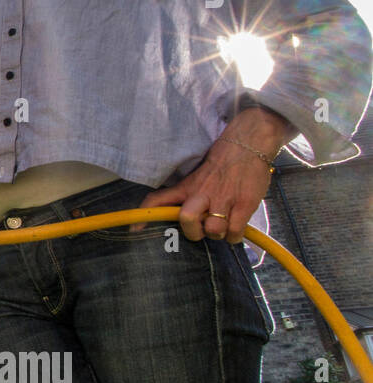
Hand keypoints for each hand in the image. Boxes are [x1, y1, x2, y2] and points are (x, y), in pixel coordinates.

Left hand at [130, 108, 289, 241]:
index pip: (158, 200)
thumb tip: (178, 218)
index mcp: (186, 187)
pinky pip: (234, 231)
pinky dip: (233, 236)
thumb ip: (185, 195)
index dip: (144, 216)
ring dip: (217, 234)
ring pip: (213, 229)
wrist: (247, 145)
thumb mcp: (195, 177)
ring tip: (221, 227)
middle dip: (193, 232)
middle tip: (200, 230)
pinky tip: (234, 229)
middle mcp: (201, 193)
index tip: (136, 230)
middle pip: (187, 219)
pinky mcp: (244, 204)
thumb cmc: (220, 165)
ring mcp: (223, 199)